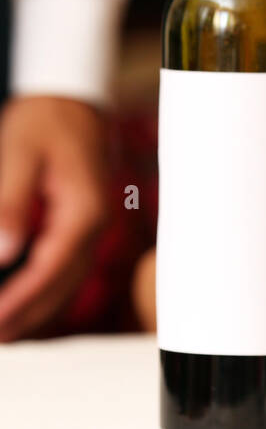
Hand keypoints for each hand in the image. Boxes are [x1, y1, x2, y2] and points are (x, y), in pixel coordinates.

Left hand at [0, 96, 106, 340]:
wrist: (71, 98)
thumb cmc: (46, 120)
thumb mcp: (20, 153)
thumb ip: (13, 203)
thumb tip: (3, 251)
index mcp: (84, 209)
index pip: (50, 268)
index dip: (20, 300)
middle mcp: (93, 223)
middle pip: (63, 284)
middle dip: (27, 316)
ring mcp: (91, 225)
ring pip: (66, 280)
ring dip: (36, 308)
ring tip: (5, 331)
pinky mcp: (81, 222)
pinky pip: (64, 265)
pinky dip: (44, 287)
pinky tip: (21, 298)